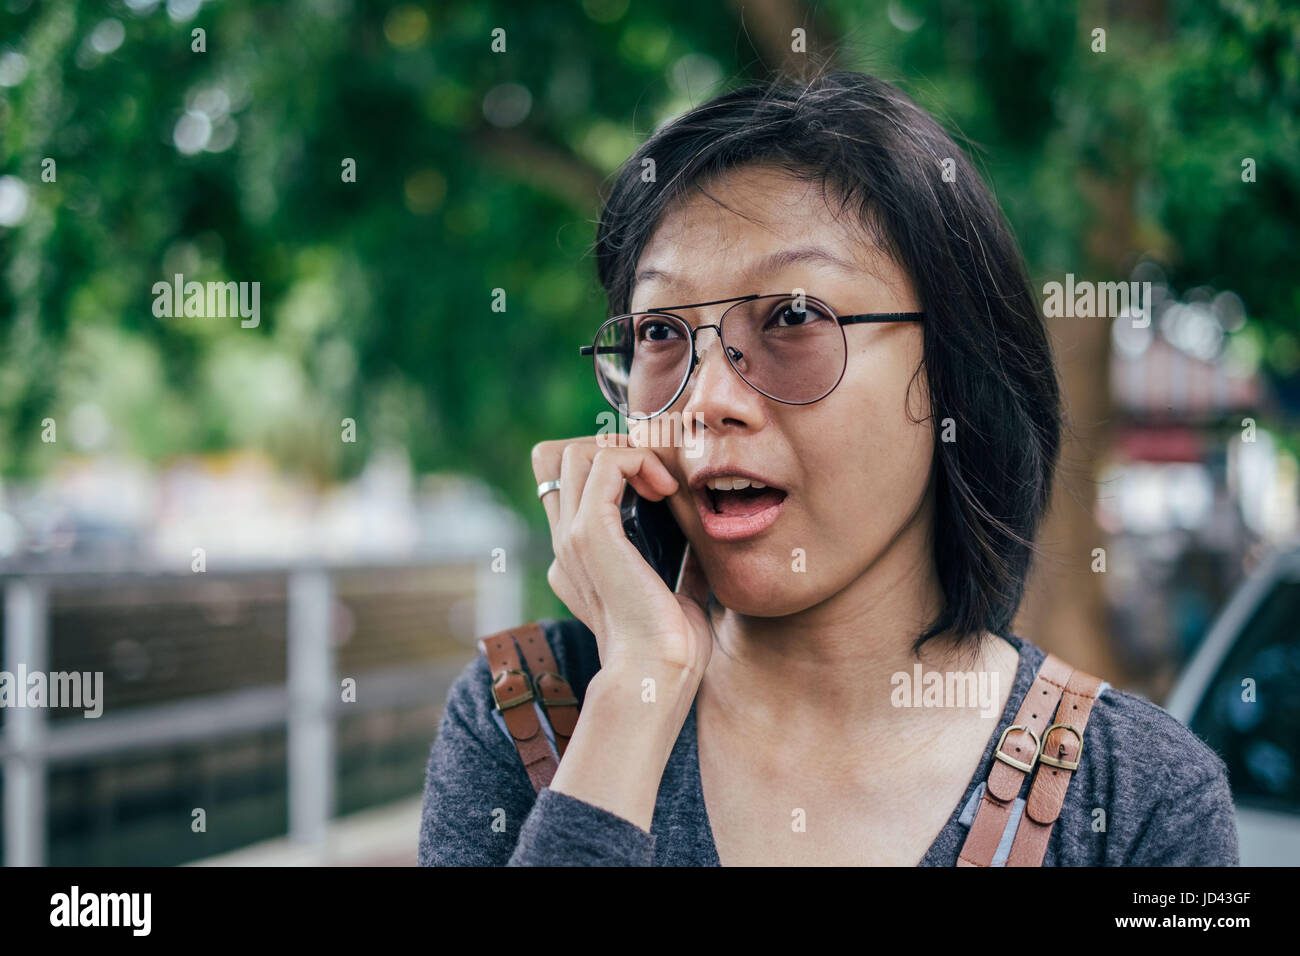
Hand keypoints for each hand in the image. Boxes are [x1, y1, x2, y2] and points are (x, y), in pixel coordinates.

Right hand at [531, 433, 713, 680]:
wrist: (656, 675)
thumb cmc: (670, 646)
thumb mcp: (676, 590)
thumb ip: (679, 559)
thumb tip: (701, 536)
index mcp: (577, 558)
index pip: (570, 486)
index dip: (610, 468)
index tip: (657, 487)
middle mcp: (564, 544)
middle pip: (564, 459)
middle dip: (617, 451)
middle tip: (660, 479)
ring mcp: (571, 536)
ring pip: (577, 452)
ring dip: (627, 452)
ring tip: (663, 483)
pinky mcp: (589, 533)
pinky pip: (603, 462)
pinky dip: (638, 459)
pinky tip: (665, 487)